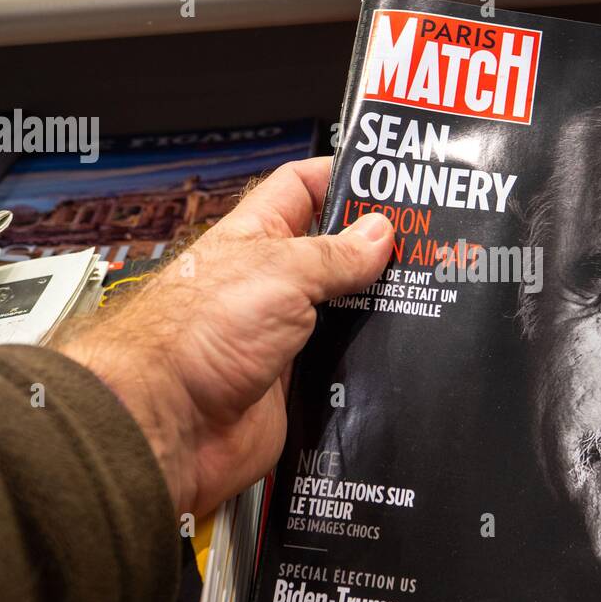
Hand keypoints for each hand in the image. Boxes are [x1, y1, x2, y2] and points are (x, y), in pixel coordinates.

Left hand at [58, 157, 392, 520]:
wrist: (169, 422)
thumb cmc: (196, 334)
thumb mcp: (280, 272)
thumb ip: (334, 254)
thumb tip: (379, 233)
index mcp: (256, 238)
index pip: (301, 189)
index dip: (342, 179)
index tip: (392, 183)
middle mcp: (270, 284)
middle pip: (332, 254)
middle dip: (375, 250)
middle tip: (428, 246)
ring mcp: (282, 335)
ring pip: (345, 313)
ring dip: (378, 310)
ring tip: (431, 298)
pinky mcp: (294, 385)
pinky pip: (343, 367)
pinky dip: (370, 363)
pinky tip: (404, 355)